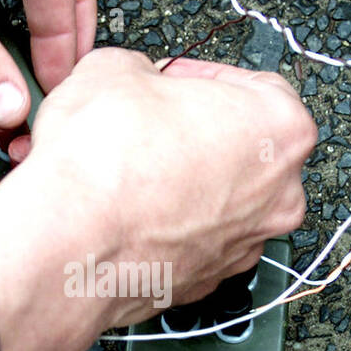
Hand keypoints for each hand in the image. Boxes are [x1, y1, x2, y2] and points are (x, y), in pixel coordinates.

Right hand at [0, 48, 317, 350]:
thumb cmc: (103, 162)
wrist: (70, 244)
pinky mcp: (209, 282)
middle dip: (200, 134)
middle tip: (153, 125)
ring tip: (135, 171)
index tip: (174, 83)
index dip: (203, 79)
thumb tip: (135, 79)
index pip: (256, 88)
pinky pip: (197, 241)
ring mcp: (246, 244)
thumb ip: (142, 70)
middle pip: (246, 150)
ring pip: (224, 202)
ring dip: (188, 184)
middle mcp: (279, 193)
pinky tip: (132, 212)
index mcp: (280, 127)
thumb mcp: (113, 69)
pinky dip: (171, 227)